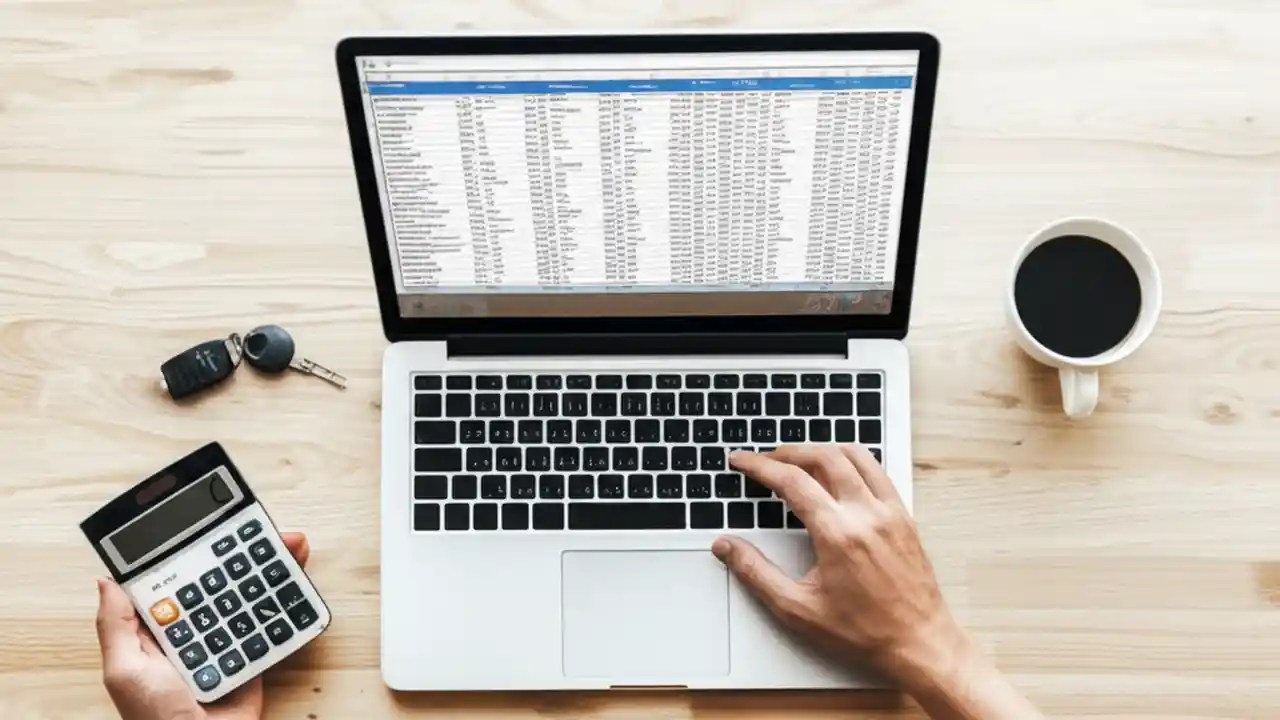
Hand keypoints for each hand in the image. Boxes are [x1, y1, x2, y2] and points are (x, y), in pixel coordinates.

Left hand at [95, 533, 310, 719]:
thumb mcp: (124, 672)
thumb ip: (116, 628)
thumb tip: (106, 582)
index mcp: (156, 632)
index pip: (173, 582)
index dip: (190, 554)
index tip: (209, 527)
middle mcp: (191, 633)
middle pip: (217, 583)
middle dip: (241, 554)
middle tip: (261, 530)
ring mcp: (224, 644)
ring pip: (247, 597)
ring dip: (270, 570)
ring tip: (290, 546)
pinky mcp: (252, 657)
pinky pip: (269, 625)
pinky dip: (286, 603)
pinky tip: (296, 580)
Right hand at [713, 446, 965, 686]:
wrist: (919, 643)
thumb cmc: (863, 632)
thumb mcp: (798, 609)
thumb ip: (756, 573)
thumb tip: (727, 547)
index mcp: (837, 534)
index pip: (791, 481)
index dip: (759, 466)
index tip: (741, 461)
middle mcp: (866, 514)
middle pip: (822, 457)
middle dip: (788, 452)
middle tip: (766, 459)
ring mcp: (890, 512)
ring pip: (854, 456)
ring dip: (822, 449)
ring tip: (800, 459)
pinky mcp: (904, 517)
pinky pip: (878, 471)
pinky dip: (853, 461)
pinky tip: (840, 472)